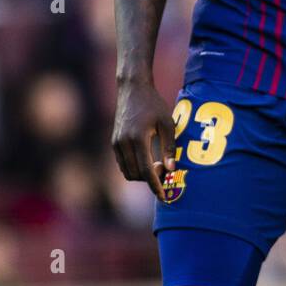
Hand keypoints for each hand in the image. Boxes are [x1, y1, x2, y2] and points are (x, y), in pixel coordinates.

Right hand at [111, 77, 176, 200]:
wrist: (132, 89)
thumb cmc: (153, 104)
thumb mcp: (167, 123)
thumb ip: (170, 146)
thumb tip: (171, 168)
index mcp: (138, 138)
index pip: (146, 170)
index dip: (155, 185)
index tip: (163, 196)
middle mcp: (124, 143)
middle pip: (136, 174)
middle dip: (151, 179)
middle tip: (166, 172)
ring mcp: (116, 143)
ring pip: (127, 172)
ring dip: (142, 175)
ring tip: (158, 166)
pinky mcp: (114, 142)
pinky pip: (123, 164)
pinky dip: (134, 168)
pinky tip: (147, 161)